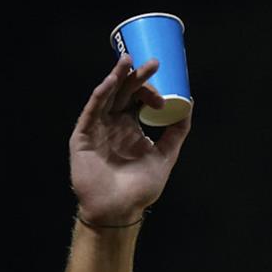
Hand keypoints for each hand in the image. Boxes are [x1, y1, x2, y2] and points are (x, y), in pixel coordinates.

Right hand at [70, 54, 190, 224]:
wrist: (120, 210)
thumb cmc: (140, 188)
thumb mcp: (165, 155)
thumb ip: (177, 132)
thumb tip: (189, 104)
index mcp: (130, 126)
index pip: (138, 98)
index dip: (150, 91)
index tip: (163, 100)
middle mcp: (113, 123)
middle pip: (124, 92)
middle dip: (137, 76)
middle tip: (153, 63)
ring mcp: (97, 128)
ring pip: (106, 96)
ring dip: (116, 77)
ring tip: (127, 60)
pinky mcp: (83, 137)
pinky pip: (91, 112)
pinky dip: (100, 96)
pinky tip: (110, 83)